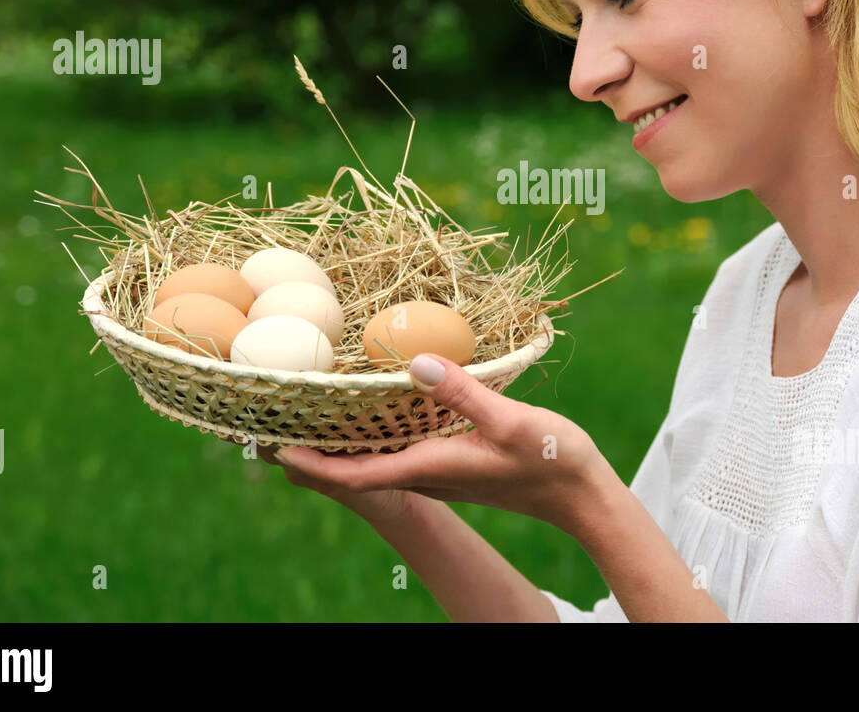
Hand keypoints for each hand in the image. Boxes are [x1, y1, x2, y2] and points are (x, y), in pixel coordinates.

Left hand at [268, 353, 611, 534]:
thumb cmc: (551, 462)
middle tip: (277, 425)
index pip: (356, 475)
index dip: (313, 463)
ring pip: (376, 461)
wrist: (583, 497)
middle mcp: (428, 473)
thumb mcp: (509, 422)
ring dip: (343, 444)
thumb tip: (415, 362)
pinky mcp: (456, 462)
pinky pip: (400, 452)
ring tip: (314, 414)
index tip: (275, 447)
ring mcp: (441, 470)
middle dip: (315, 452)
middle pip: (356, 470)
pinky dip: (375, 436)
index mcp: (431, 466)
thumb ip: (464, 393)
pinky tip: (376, 412)